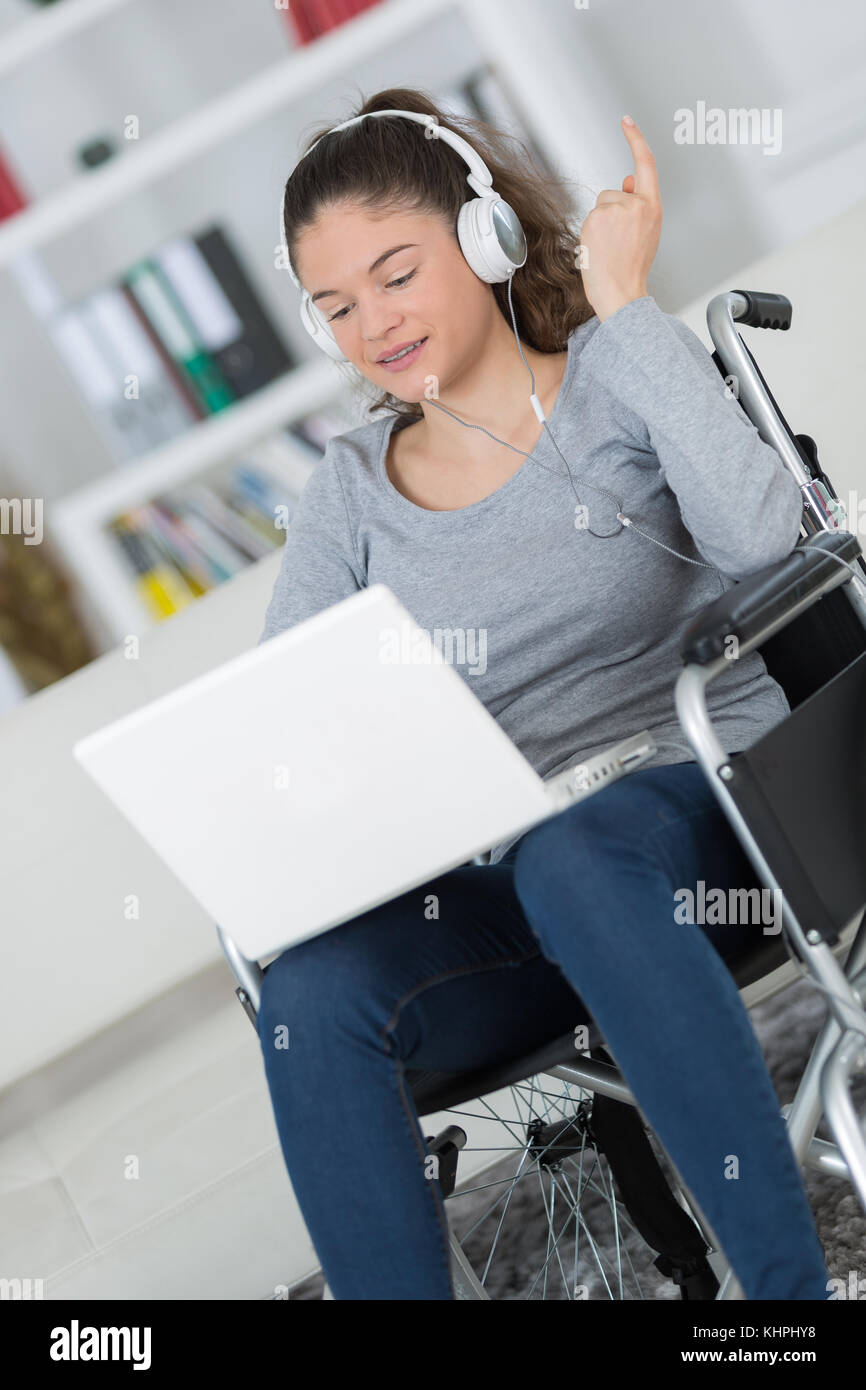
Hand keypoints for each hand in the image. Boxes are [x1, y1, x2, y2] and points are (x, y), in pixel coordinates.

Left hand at [579, 116, 661, 321]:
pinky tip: (599, 249)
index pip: (645, 164)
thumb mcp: (646, 231)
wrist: (621, 292)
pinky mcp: (595, 218)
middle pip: (614, 193)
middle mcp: (635, 204)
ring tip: (609, 248)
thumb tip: (626, 181)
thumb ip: (638, 204)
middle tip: (617, 241)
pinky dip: (589, 234)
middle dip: (611, 212)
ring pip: (599, 207)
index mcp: (652, 206)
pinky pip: (588, 219)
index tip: (627, 122)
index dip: (636, 139)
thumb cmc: (632, 268)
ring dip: (600, 224)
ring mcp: (614, 210)